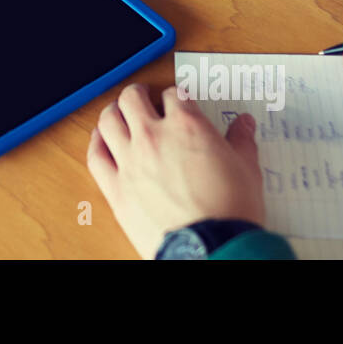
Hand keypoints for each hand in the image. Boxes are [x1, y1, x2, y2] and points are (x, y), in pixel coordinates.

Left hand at [87, 83, 264, 258]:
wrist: (212, 248)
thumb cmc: (230, 212)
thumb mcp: (246, 170)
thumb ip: (241, 141)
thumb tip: (244, 124)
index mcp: (187, 126)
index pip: (173, 95)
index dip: (176, 96)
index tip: (178, 102)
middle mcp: (153, 136)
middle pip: (132, 99)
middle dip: (139, 95)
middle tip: (144, 98)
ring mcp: (130, 161)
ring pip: (108, 120)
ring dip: (114, 112)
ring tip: (120, 113)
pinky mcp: (116, 188)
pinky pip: (96, 155)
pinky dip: (96, 142)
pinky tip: (101, 139)